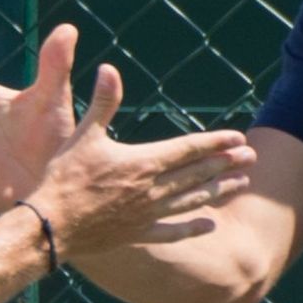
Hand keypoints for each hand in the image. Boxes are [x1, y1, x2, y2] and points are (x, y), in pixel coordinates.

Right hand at [26, 62, 253, 260]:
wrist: (50, 226)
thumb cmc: (64, 178)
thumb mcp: (83, 135)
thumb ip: (102, 102)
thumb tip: (108, 69)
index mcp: (142, 162)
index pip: (188, 149)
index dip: (215, 142)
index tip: (238, 138)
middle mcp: (152, 189)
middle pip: (198, 174)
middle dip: (226, 164)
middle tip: (252, 157)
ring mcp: (147, 214)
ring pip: (192, 201)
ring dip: (219, 191)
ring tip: (242, 184)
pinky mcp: (137, 233)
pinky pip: (173, 231)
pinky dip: (193, 227)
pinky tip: (210, 225)